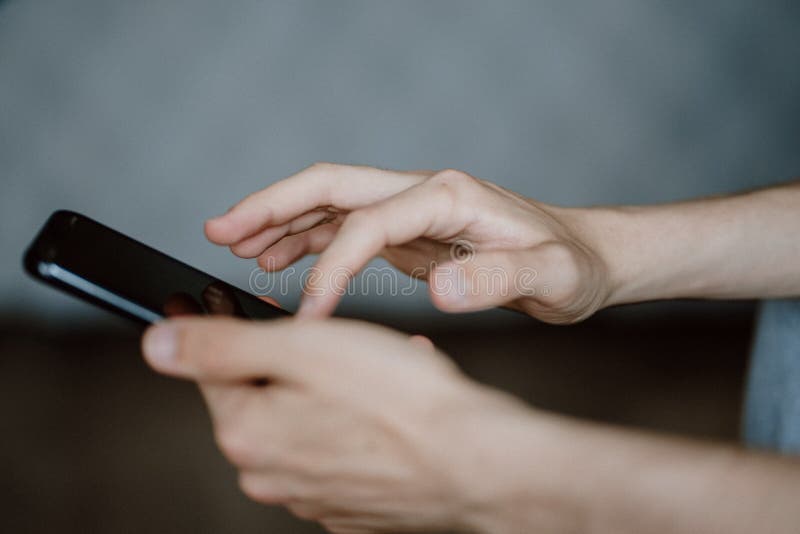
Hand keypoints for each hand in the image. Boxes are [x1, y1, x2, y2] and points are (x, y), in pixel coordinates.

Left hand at [140, 316, 535, 532]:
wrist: (477, 464)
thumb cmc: (403, 402)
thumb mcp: (304, 348)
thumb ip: (221, 346)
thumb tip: (157, 344)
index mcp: (248, 432)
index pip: (206, 368)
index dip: (205, 323)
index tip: (199, 295)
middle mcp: (271, 474)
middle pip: (254, 396)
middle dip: (278, 356)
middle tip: (312, 326)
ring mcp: (310, 495)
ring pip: (300, 419)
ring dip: (322, 385)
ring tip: (370, 361)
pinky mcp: (349, 503)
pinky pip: (334, 447)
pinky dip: (349, 419)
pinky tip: (383, 398)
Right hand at [205, 163, 610, 323]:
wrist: (588, 258)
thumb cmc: (573, 266)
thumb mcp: (551, 276)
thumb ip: (497, 277)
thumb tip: (440, 289)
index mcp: (448, 195)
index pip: (367, 221)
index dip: (329, 264)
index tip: (306, 313)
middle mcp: (423, 192)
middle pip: (331, 187)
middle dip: (272, 206)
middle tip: (219, 231)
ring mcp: (414, 210)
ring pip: (332, 205)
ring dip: (281, 222)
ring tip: (236, 247)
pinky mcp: (413, 233)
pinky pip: (349, 231)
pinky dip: (311, 242)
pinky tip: (284, 260)